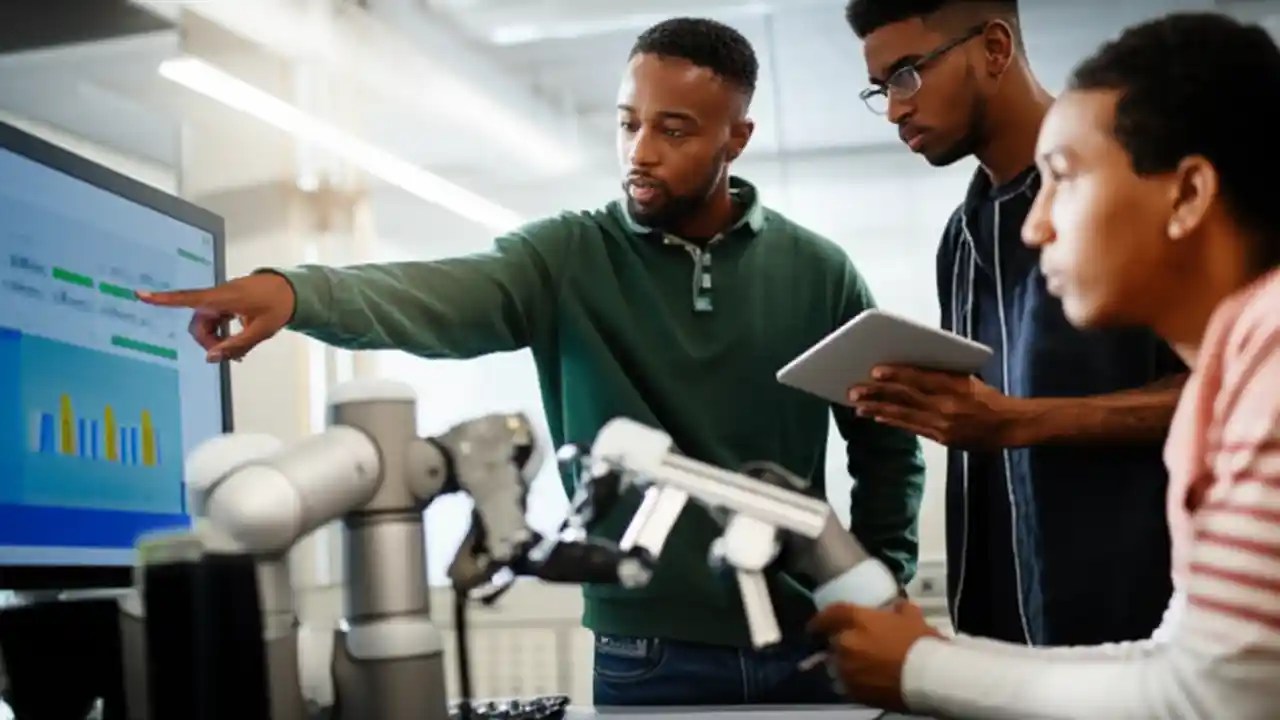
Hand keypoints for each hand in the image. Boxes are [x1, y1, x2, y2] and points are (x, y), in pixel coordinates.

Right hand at [136, 273, 295, 361]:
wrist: (292, 289)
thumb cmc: (278, 307)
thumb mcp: (260, 331)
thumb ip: (235, 346)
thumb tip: (210, 358)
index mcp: (224, 298)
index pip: (188, 298)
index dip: (164, 300)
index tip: (141, 295)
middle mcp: (219, 296)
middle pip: (199, 322)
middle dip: (208, 342)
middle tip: (231, 357)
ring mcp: (223, 298)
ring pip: (207, 323)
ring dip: (217, 339)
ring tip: (238, 353)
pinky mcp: (228, 302)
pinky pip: (216, 319)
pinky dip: (222, 332)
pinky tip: (236, 343)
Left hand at [808, 599, 940, 712]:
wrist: (929, 677)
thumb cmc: (920, 643)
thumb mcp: (913, 617)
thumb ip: (901, 608)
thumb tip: (897, 605)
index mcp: (855, 620)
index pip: (828, 615)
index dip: (820, 620)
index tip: (816, 626)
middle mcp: (844, 643)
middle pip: (832, 642)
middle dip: (839, 644)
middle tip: (853, 647)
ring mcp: (846, 669)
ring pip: (836, 665)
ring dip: (844, 664)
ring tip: (861, 667)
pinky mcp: (852, 691)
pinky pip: (845, 684)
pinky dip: (851, 682)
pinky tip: (865, 682)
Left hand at [847, 365, 1021, 448]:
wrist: (1010, 425)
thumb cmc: (988, 397)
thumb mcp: (967, 379)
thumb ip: (941, 376)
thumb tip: (908, 370)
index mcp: (955, 386)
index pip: (920, 378)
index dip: (896, 375)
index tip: (874, 370)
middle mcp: (946, 406)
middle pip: (906, 398)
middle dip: (877, 394)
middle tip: (853, 390)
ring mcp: (942, 424)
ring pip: (904, 415)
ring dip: (878, 410)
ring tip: (858, 406)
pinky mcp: (942, 438)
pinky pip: (912, 428)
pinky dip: (893, 421)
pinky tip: (877, 417)